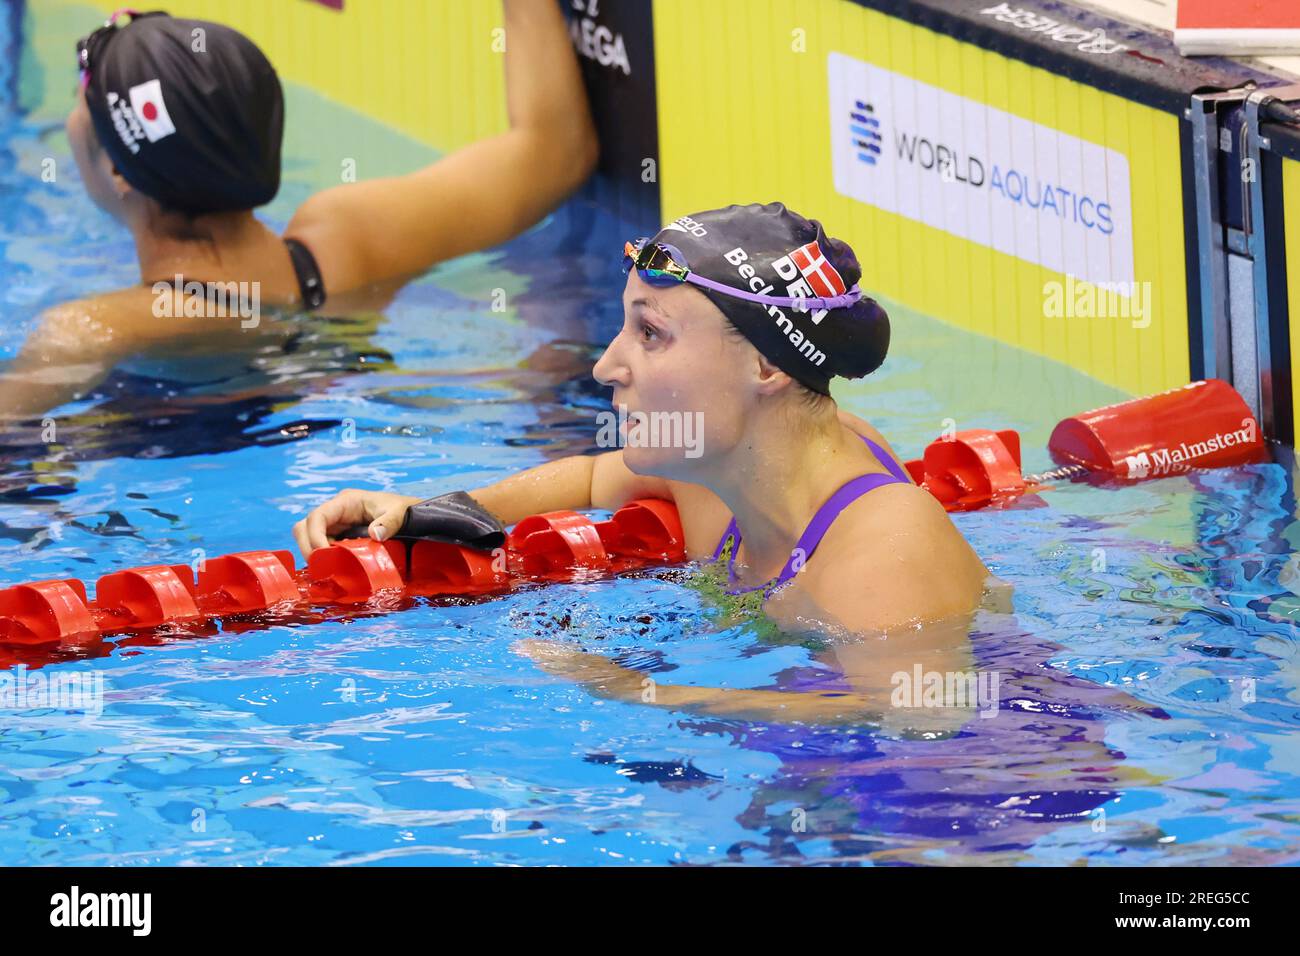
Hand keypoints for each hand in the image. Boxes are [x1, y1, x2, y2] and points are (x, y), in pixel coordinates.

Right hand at [292, 488, 419, 557]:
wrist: (412, 515)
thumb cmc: (405, 510)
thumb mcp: (400, 513)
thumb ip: (389, 523)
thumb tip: (375, 534)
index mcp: (346, 501)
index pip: (317, 516)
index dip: (314, 537)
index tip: (324, 555)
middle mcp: (336, 511)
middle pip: (305, 527)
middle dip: (308, 547)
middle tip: (322, 567)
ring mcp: (336, 524)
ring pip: (309, 537)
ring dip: (314, 554)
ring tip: (330, 569)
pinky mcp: (340, 536)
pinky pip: (322, 547)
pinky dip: (324, 558)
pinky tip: (336, 568)